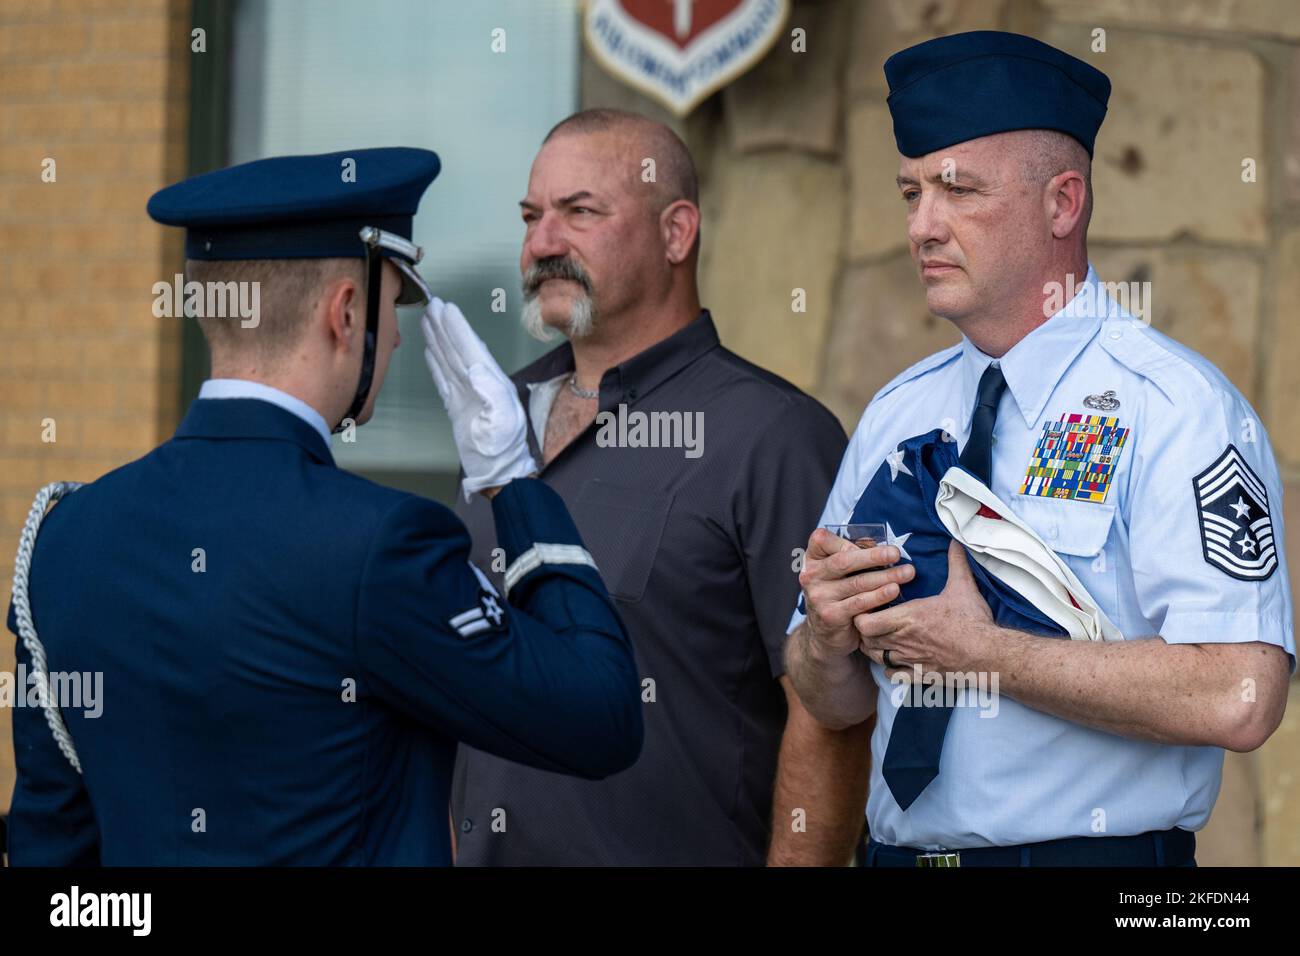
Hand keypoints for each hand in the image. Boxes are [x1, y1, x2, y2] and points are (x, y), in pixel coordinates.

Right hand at [421, 298, 537, 499]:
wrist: (498, 475)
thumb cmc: (503, 452)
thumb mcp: (503, 420)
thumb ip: (492, 391)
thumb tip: (475, 367)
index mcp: (494, 383)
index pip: (472, 349)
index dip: (458, 328)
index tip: (446, 309)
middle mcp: (482, 385)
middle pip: (460, 348)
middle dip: (446, 326)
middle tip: (433, 305)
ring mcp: (469, 395)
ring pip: (450, 360)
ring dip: (439, 340)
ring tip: (428, 321)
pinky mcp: (459, 407)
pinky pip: (444, 378)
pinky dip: (436, 363)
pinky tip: (430, 351)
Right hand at [798, 528, 914, 660]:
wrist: (825, 634)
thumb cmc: (838, 595)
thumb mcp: (838, 574)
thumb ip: (854, 556)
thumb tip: (878, 542)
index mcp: (811, 560)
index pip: (821, 540)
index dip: (846, 540)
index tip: (872, 543)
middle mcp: (810, 576)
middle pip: (843, 561)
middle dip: (873, 556)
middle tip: (896, 553)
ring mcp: (818, 596)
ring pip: (856, 582)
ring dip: (885, 576)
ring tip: (907, 573)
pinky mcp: (830, 615)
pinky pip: (859, 603)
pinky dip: (879, 595)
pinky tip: (894, 590)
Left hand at [855, 539, 995, 678]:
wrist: (989, 654)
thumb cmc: (973, 621)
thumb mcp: (963, 587)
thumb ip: (956, 562)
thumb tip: (956, 541)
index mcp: (908, 617)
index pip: (864, 622)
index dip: (861, 616)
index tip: (869, 608)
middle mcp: (903, 640)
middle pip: (866, 641)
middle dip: (865, 632)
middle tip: (872, 623)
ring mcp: (910, 660)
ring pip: (877, 658)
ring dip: (875, 649)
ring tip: (882, 639)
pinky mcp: (920, 676)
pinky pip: (893, 676)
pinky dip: (890, 669)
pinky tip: (896, 660)